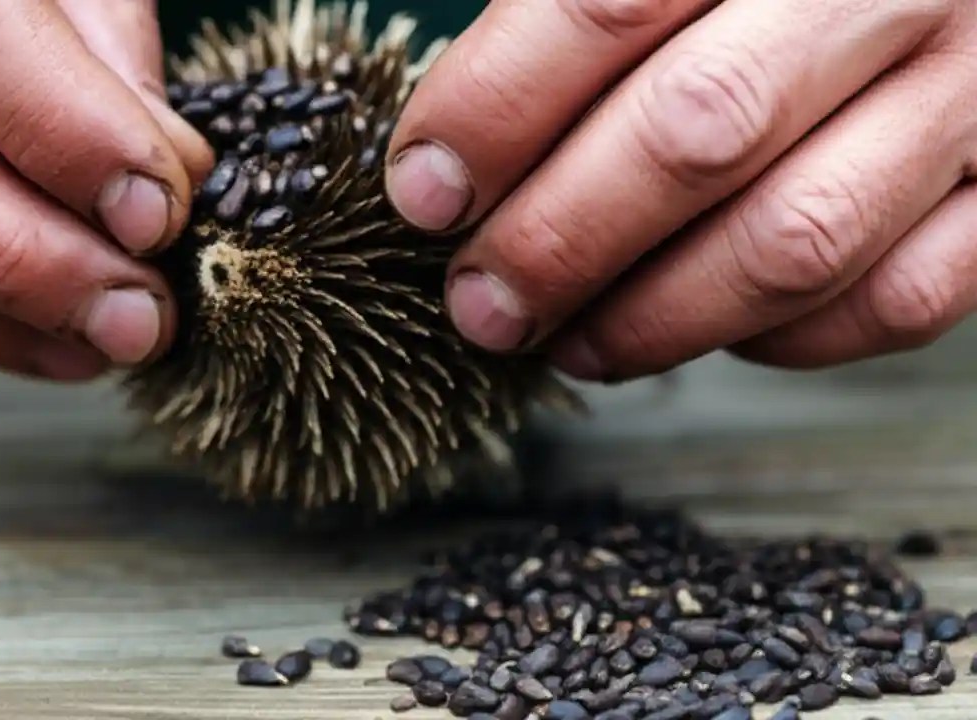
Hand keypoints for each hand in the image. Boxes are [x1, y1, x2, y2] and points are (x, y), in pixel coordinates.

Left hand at [387, 0, 976, 379]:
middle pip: (694, 133)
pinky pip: (899, 298)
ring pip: (797, 240)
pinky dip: (784, 339)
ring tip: (570, 339)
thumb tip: (449, 150)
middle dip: (558, 242)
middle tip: (482, 302)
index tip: (426, 191)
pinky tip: (709, 327)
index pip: (599, 4)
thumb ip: (571, 9)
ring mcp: (973, 87)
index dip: (492, 112)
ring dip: (654, 319)